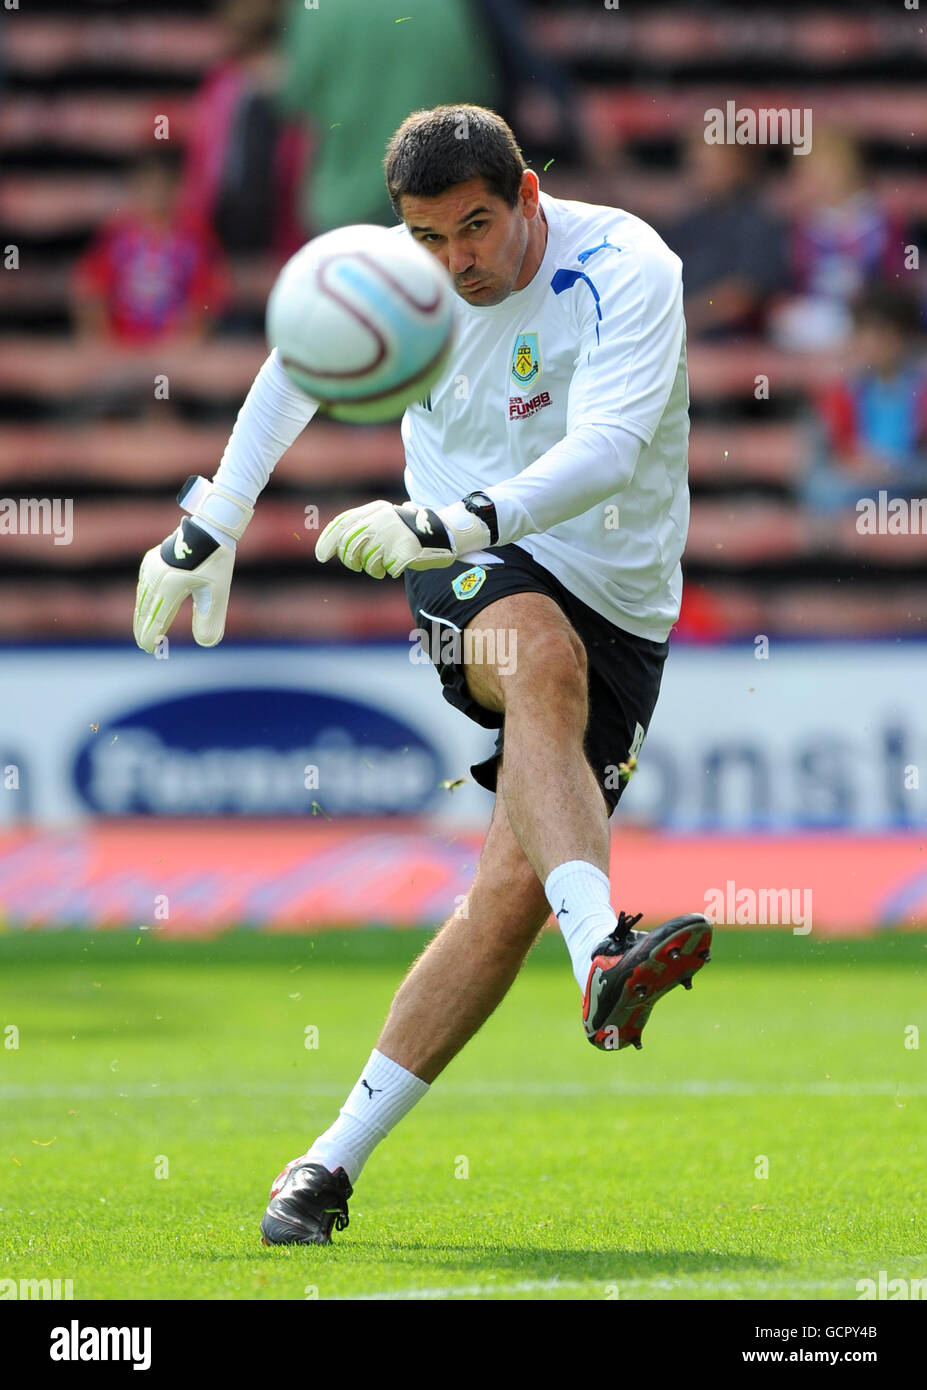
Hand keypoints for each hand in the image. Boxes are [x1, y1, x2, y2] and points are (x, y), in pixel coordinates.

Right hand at [133, 518, 234, 652]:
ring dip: (142, 614)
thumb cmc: (216, 559)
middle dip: (143, 628)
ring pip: (143, 597)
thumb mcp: (218, 592)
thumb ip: (211, 619)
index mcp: (170, 587)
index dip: (152, 636)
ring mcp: (151, 567)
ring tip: (142, 629)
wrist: (210, 527)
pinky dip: (143, 598)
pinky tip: (145, 603)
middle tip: (144, 645)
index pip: (157, 618)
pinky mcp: (152, 559)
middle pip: (146, 609)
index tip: (151, 649)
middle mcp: (155, 577)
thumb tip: (207, 644)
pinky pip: (144, 584)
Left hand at [315, 498, 491, 577]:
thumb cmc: (409, 531)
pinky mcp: (406, 551)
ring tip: (383, 565)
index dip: (328, 541)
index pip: (342, 524)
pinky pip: (388, 570)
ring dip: (373, 568)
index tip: (321, 556)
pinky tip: (399, 564)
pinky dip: (391, 571)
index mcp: (375, 510)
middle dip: (350, 560)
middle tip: (356, 565)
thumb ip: (362, 527)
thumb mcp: (385, 521)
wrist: (445, 532)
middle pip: (350, 546)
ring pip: (368, 562)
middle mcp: (383, 520)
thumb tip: (332, 546)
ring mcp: (395, 535)